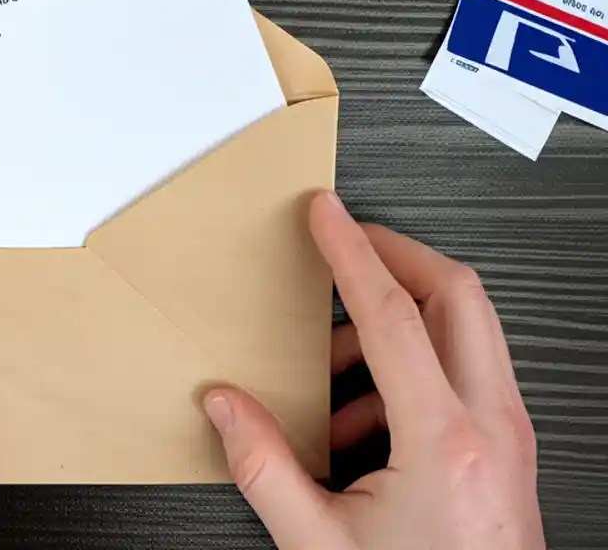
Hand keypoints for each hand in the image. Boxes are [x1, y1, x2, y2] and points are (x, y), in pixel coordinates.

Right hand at [204, 192, 544, 549]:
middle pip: (458, 295)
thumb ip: (262, 467)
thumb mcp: (320, 544)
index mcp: (444, 439)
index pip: (391, 313)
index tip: (325, 215)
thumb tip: (224, 404)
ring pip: (466, 331)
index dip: (349, 253)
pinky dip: (410, 374)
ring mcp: (507, 436)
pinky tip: (357, 427)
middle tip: (344, 244)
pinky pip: (462, 376)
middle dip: (397, 256)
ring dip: (396, 327)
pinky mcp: (506, 451)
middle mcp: (490, 425)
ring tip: (329, 370)